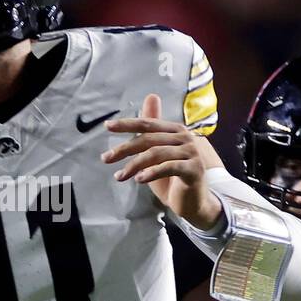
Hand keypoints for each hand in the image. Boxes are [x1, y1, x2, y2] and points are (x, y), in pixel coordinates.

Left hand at [102, 93, 222, 228]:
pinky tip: (139, 179)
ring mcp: (191, 152)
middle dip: (125, 149)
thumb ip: (150, 133)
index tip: (107, 126)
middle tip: (106, 158)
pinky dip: (151, 172)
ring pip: (156, 153)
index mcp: (175, 130)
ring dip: (134, 165)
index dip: (127, 124)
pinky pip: (169, 167)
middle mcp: (185, 137)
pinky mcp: (194, 169)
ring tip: (120, 176)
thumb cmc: (173, 179)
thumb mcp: (157, 156)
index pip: (148, 124)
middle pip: (149, 139)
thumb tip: (150, 96)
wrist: (194, 203)